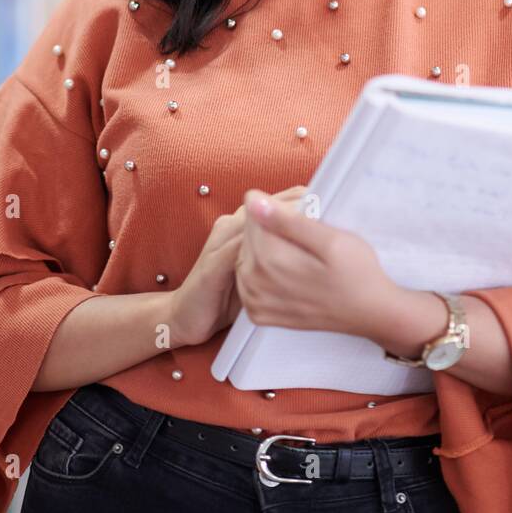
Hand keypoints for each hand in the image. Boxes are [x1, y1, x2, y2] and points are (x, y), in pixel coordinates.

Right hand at [171, 186, 308, 347]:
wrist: (184, 316)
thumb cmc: (224, 295)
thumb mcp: (255, 269)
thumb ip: (276, 252)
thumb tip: (310, 244)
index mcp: (241, 225)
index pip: (272, 203)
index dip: (299, 198)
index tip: (327, 196)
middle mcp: (229, 227)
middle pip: (265, 205)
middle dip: (294, 202)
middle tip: (324, 199)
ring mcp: (220, 243)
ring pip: (252, 222)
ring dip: (281, 218)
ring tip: (309, 218)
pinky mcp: (213, 264)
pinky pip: (238, 249)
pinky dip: (261, 245)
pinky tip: (282, 247)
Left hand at [234, 190, 400, 339]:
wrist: (369, 311)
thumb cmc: (357, 273)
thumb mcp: (331, 239)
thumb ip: (289, 220)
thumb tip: (252, 200)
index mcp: (271, 261)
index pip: (254, 215)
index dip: (278, 208)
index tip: (305, 218)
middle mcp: (255, 284)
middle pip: (248, 236)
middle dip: (271, 228)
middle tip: (307, 237)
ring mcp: (255, 302)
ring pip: (245, 255)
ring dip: (265, 248)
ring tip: (300, 253)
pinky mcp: (258, 313)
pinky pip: (246, 279)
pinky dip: (260, 270)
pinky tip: (286, 270)